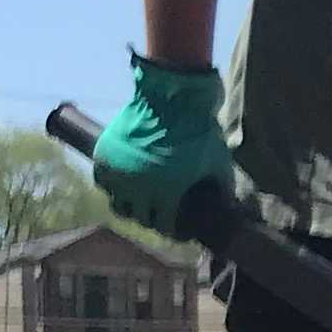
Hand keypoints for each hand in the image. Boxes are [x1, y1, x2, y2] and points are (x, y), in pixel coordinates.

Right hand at [93, 54, 233, 238]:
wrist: (170, 98)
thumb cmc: (199, 132)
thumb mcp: (218, 165)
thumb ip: (223, 190)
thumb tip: (229, 208)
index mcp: (167, 193)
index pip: (165, 227)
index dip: (175, 232)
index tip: (180, 229)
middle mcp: (138, 186)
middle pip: (141, 219)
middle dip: (153, 220)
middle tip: (162, 216)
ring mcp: (119, 170)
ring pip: (118, 205)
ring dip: (131, 207)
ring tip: (142, 202)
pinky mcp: (105, 153)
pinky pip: (102, 182)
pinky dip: (112, 187)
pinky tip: (125, 185)